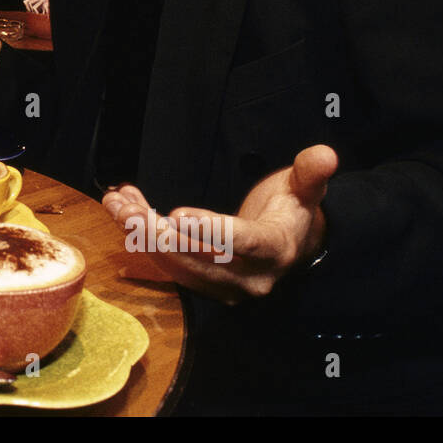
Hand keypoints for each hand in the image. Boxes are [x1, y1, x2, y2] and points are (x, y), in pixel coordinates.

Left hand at [100, 144, 337, 303]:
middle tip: (124, 205)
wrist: (290, 249)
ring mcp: (223, 287)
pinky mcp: (203, 286)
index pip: (240, 243)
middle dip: (154, 231)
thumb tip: (325, 155)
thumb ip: (311, 173)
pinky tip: (126, 209)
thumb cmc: (291, 213)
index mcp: (273, 250)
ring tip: (116, 202)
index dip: (209, 230)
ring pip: (174, 262)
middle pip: (196, 257)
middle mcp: (248, 278)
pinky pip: (167, 263)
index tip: (177, 215)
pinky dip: (143, 237)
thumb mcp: (305, 190)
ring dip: (140, 232)